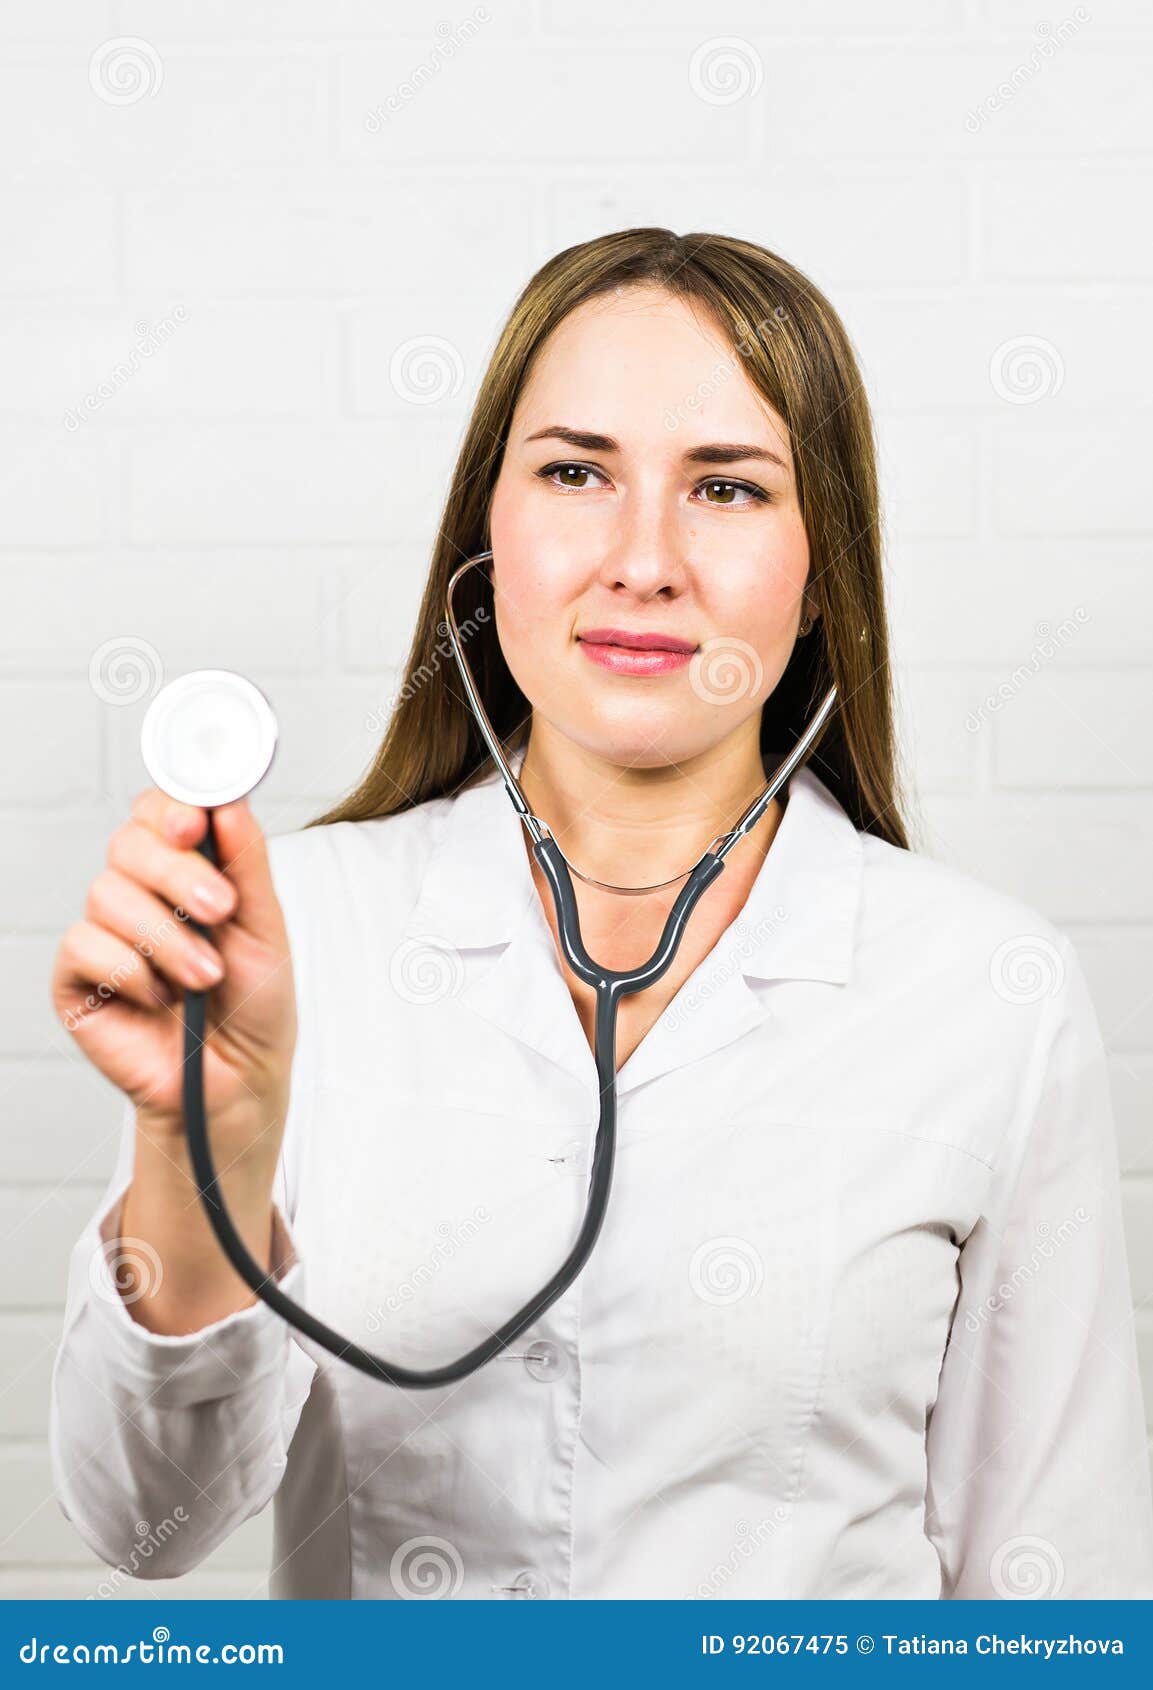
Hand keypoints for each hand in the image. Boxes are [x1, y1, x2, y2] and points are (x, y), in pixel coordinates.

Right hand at [52, 790, 296, 1180]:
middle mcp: (138, 894)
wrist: (240, 1080)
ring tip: (205, 977)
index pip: (158, 812)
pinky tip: (160, 1000)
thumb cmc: (253, 1004)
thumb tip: (229, 802)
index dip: (169, 808)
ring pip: (107, 892)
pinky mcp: (75, 978)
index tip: (194, 822)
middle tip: (220, 910)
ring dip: (167, 937)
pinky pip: (84, 945)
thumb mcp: (266, 926)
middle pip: (128, 842)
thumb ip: (247, 863)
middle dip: (178, 874)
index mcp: (183, 871)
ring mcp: (103, 934)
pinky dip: (132, 971)